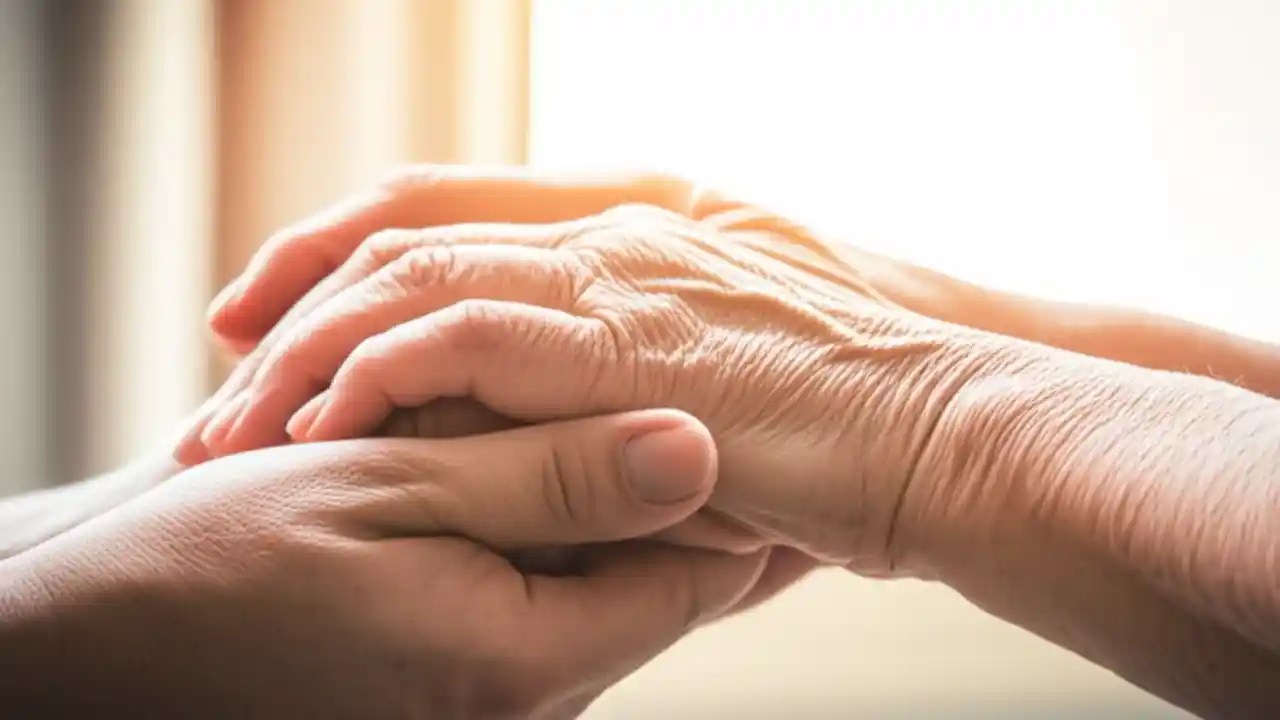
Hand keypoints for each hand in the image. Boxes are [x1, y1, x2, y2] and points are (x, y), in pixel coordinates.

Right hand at [1, 410, 767, 717]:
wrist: (92, 639)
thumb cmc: (212, 569)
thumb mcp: (385, 497)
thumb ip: (546, 479)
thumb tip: (699, 449)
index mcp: (528, 659)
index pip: (699, 576)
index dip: (751, 492)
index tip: (789, 416)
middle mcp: (526, 685)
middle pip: (660, 573)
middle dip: (695, 484)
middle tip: (745, 392)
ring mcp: (488, 674)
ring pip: (600, 567)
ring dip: (615, 484)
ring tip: (657, 399)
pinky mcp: (450, 648)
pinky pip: (539, 576)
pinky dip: (550, 507)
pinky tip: (542, 446)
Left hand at [187, 166, 1276, 468]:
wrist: (955, 434)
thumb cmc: (857, 436)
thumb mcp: (729, 393)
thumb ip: (635, 394)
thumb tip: (575, 449)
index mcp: (636, 233)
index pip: (454, 218)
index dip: (351, 259)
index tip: (278, 316)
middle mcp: (614, 234)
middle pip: (407, 234)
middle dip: (297, 293)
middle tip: (222, 352)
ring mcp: (617, 278)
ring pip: (411, 280)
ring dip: (309, 348)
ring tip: (236, 416)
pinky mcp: (622, 340)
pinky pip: (458, 339)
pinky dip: (373, 377)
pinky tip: (317, 419)